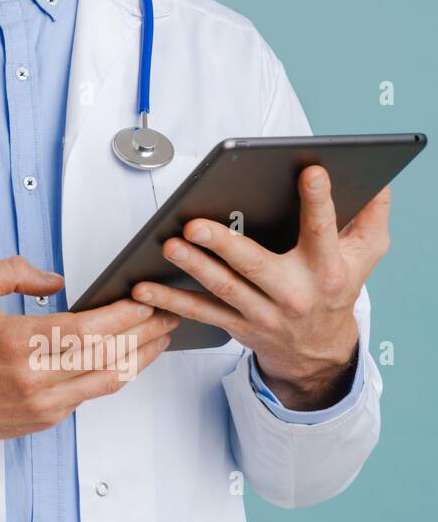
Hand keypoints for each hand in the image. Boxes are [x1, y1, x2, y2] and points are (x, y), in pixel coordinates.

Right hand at [0, 256, 179, 450]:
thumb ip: (13, 272)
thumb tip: (56, 280)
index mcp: (17, 342)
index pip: (87, 329)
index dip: (124, 314)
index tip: (144, 299)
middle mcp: (35, 377)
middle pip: (109, 355)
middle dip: (147, 331)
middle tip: (169, 312)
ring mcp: (44, 403)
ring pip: (110, 379)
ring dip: (142, 356)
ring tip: (161, 335)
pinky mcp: (48, 418)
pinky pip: (93, 394)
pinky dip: (117, 373)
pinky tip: (130, 357)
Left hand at [131, 165, 389, 409]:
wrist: (319, 350)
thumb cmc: (337, 288)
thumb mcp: (366, 255)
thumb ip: (371, 215)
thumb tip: (379, 179)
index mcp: (326, 268)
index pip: (322, 229)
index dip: (318, 200)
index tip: (308, 171)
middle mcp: (294, 293)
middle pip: (256, 265)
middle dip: (224, 244)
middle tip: (195, 225)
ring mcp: (263, 312)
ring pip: (223, 289)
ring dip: (192, 268)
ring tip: (168, 247)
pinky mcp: (237, 326)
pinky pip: (200, 313)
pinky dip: (169, 302)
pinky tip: (142, 289)